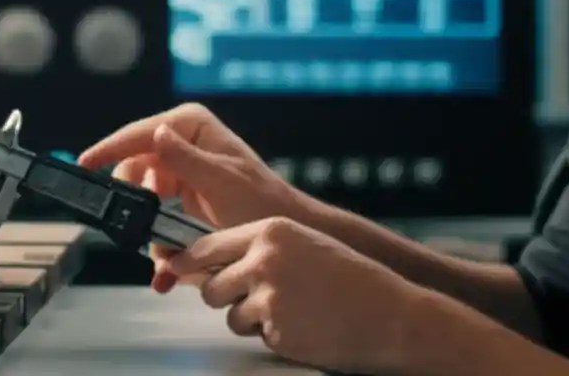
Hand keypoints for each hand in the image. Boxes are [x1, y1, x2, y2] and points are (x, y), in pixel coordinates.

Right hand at [77, 103, 313, 285]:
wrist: (278, 237)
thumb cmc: (262, 204)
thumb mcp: (223, 181)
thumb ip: (187, 159)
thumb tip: (155, 134)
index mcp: (190, 126)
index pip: (140, 134)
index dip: (109, 149)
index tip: (85, 164)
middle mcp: (181, 142)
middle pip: (134, 167)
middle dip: (135, 204)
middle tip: (134, 229)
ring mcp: (180, 169)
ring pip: (141, 196)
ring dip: (148, 231)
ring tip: (163, 258)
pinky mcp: (181, 195)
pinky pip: (155, 215)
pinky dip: (158, 244)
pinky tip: (165, 270)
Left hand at [166, 217, 421, 374]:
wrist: (393, 315)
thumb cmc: (351, 279)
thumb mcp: (302, 244)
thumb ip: (258, 248)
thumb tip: (211, 263)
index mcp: (270, 231)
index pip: (207, 246)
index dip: (188, 261)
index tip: (175, 267)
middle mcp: (264, 259)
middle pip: (211, 286)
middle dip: (224, 297)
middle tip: (255, 299)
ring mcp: (268, 295)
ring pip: (229, 315)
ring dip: (250, 319)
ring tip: (290, 311)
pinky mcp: (276, 329)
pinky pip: (254, 336)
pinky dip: (272, 336)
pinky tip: (303, 325)